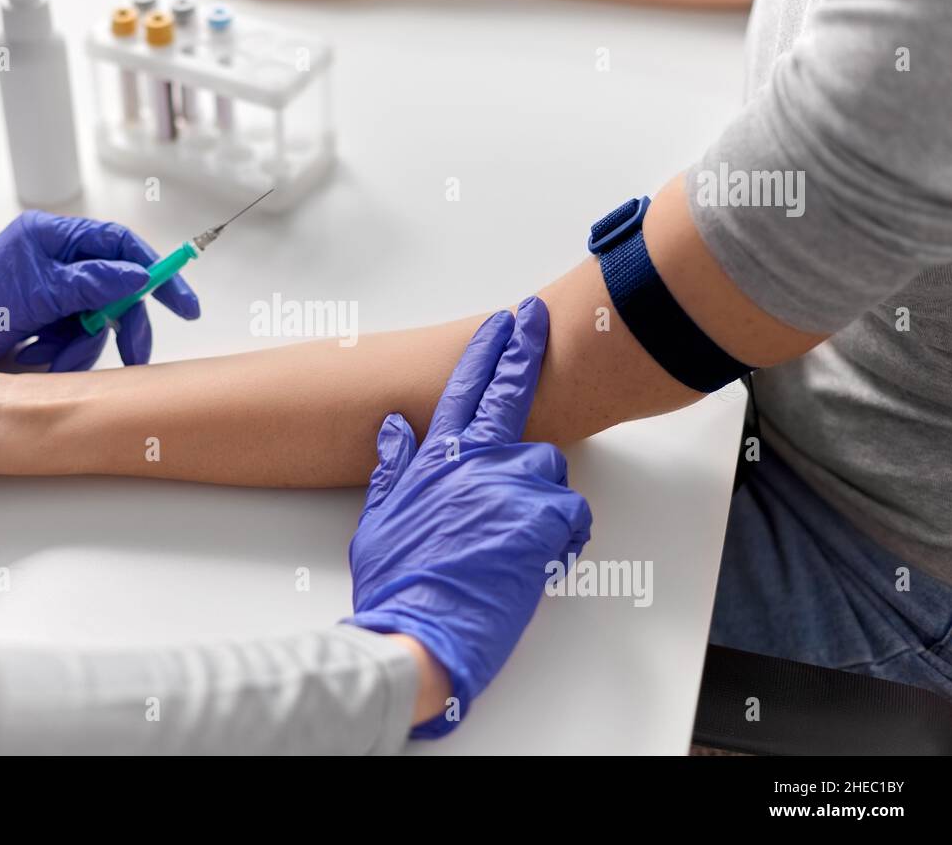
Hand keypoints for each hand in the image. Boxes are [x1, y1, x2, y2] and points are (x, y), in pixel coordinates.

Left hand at [0, 212, 199, 370]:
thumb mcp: (36, 292)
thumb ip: (92, 282)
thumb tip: (138, 276)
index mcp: (53, 237)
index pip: (120, 245)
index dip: (156, 271)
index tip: (181, 304)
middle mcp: (56, 259)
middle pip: (116, 288)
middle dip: (123, 323)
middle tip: (136, 353)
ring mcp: (52, 291)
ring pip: (98, 320)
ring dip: (81, 346)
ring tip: (49, 357)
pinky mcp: (45, 318)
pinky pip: (76, 337)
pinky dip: (63, 353)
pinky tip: (37, 357)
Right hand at [345, 297, 591, 736]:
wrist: (418, 631)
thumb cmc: (396, 583)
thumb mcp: (379, 519)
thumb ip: (393, 468)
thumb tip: (395, 426)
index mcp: (436, 460)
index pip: (467, 388)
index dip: (489, 350)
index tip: (505, 321)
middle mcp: (476, 462)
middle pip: (513, 397)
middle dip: (524, 351)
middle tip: (537, 319)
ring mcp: (511, 488)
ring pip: (550, 466)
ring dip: (542, 491)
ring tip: (518, 534)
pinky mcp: (543, 521)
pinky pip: (572, 513)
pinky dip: (563, 533)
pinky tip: (539, 556)